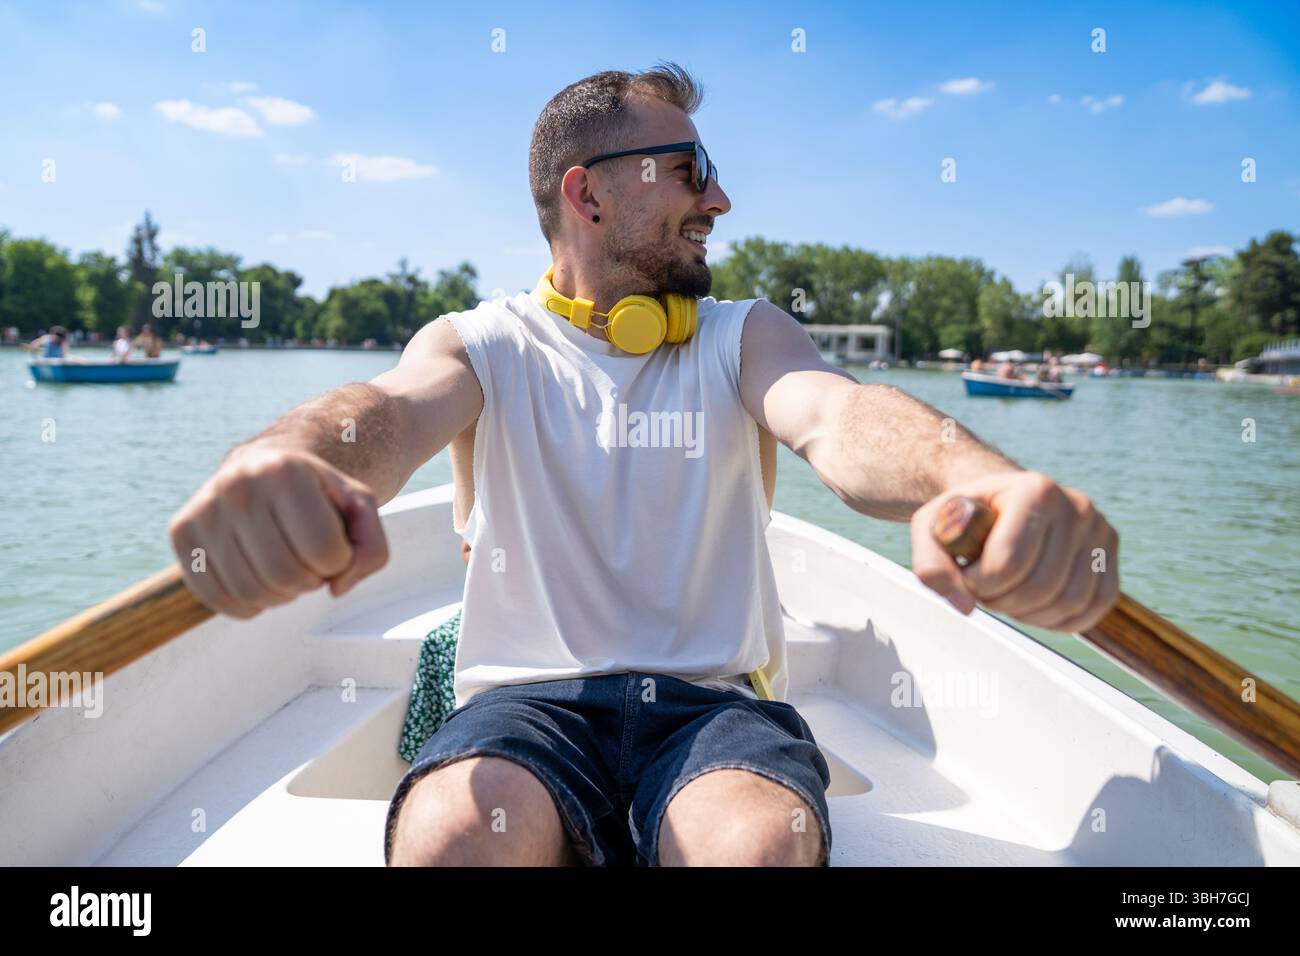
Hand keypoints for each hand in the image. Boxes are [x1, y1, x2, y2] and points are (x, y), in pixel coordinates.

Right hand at [168, 445, 388, 617]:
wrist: (265, 467)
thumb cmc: (318, 494)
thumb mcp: (360, 506)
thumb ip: (371, 546)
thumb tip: (336, 588)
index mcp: (285, 471)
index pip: (325, 551)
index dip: (339, 561)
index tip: (334, 545)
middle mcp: (237, 485)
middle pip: (286, 576)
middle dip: (310, 580)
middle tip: (310, 562)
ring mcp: (204, 509)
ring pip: (251, 592)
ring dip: (281, 595)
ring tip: (287, 567)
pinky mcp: (181, 532)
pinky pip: (215, 598)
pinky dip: (246, 606)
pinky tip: (259, 581)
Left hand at [909, 471, 1119, 632]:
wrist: (1001, 502)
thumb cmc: (966, 516)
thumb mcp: (932, 528)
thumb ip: (931, 565)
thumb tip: (964, 606)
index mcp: (1034, 489)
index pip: (1009, 561)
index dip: (979, 584)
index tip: (966, 575)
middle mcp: (1077, 506)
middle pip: (1041, 585)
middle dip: (1002, 601)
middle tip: (984, 590)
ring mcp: (1100, 532)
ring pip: (1069, 602)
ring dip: (1028, 615)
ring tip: (1006, 596)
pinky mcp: (1109, 558)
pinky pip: (1093, 608)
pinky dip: (1058, 621)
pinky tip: (1031, 607)